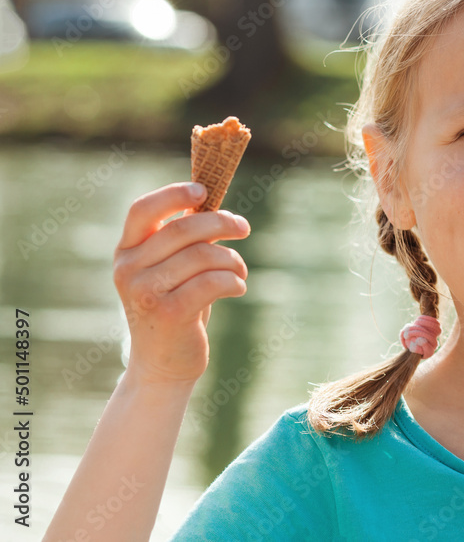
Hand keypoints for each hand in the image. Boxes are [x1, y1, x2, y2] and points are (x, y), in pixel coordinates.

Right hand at [113, 182, 249, 386]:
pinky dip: (235, 281)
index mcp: (126, 251)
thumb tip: (213, 205)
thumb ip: (183, 240)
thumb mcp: (172, 270)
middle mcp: (128, 269)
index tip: (205, 191)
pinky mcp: (168, 313)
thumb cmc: (176, 307)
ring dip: (233, 259)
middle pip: (184, 230)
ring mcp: (144, 292)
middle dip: (222, 223)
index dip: (174, 194)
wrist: (163, 365)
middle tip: (243, 228)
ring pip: (203, 255)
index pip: (143, 209)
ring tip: (240, 271)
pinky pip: (213, 282)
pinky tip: (238, 288)